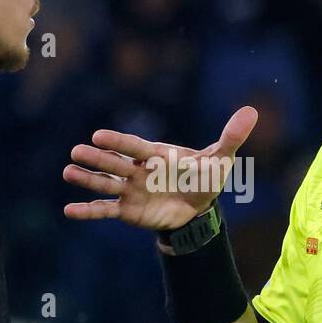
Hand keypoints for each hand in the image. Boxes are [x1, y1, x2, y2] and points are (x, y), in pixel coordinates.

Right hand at [63, 106, 257, 230]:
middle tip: (77, 152)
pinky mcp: (127, 210)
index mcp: (156, 155)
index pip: (135, 147)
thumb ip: (231, 137)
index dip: (119, 142)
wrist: (199, 210)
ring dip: (87, 179)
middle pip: (115, 163)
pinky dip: (88, 211)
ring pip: (106, 184)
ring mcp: (130, 190)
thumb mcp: (220, 160)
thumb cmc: (205, 178)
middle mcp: (138, 170)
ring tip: (68, 172)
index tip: (99, 136)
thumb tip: (252, 111)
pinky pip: (105, 211)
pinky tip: (69, 210)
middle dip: (98, 159)